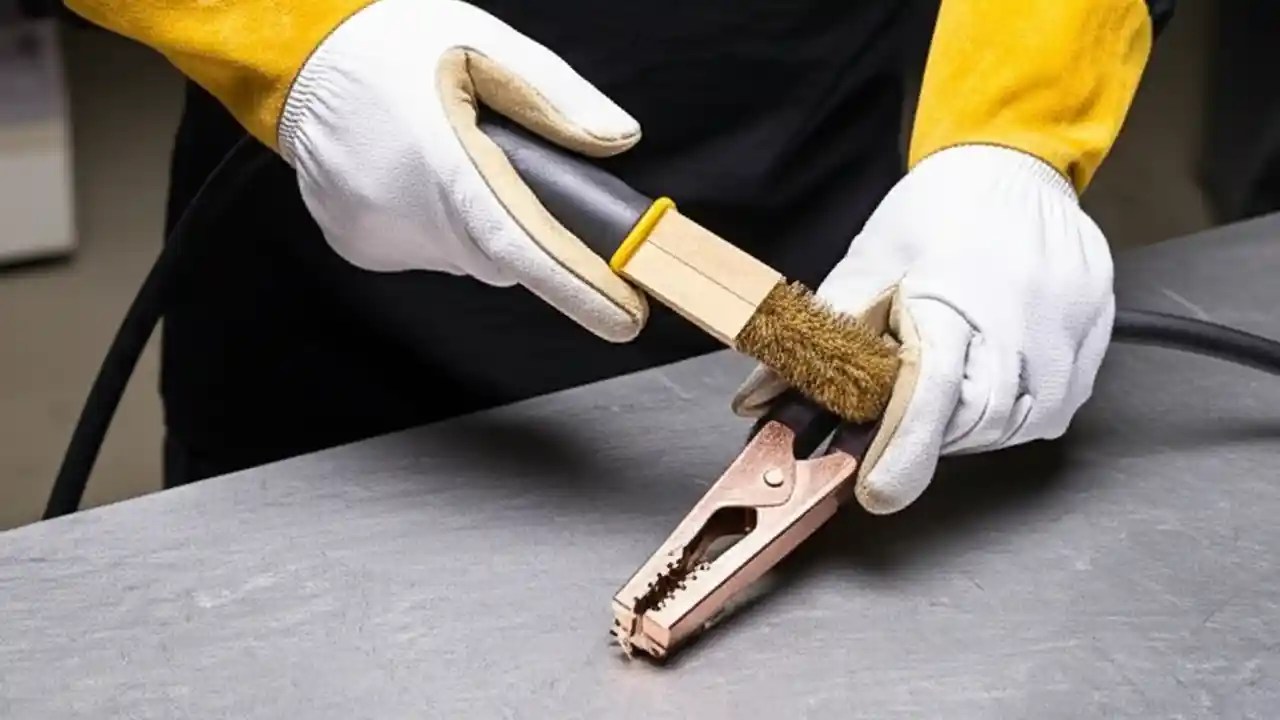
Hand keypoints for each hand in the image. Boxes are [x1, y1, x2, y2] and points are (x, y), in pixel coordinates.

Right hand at [277, 0, 646, 340]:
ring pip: (466, 254)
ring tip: (449, 157)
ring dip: (476, 220)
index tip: (626, 316)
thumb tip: (616, 141)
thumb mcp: (482, 46)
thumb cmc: (389, 45)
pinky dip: (438, 224)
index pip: (525, 247)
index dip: (580, 287)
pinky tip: (415, 176)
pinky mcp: (360, 248)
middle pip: (503, 255)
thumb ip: (555, 98)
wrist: (296, 57)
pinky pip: (427, 250)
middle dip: (524, 226)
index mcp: (446, 165)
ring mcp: (378, 238)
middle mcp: (408, 215)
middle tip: (507, 168)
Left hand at [735, 145, 1114, 513]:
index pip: (931, 397)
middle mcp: (1021, 321)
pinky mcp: (1095, 339)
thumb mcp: (865, 263)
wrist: (1013, 164)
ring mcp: (1068, 332)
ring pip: (1017, 426)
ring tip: (945, 386)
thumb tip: (760, 395)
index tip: (877, 490)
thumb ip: (817, 337)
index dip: (902, 452)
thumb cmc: (939, 208)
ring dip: (971, 427)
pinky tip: (987, 377)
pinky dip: (1014, 411)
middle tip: (902, 420)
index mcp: (955, 299)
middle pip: (975, 425)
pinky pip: (1053, 408)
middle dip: (931, 437)